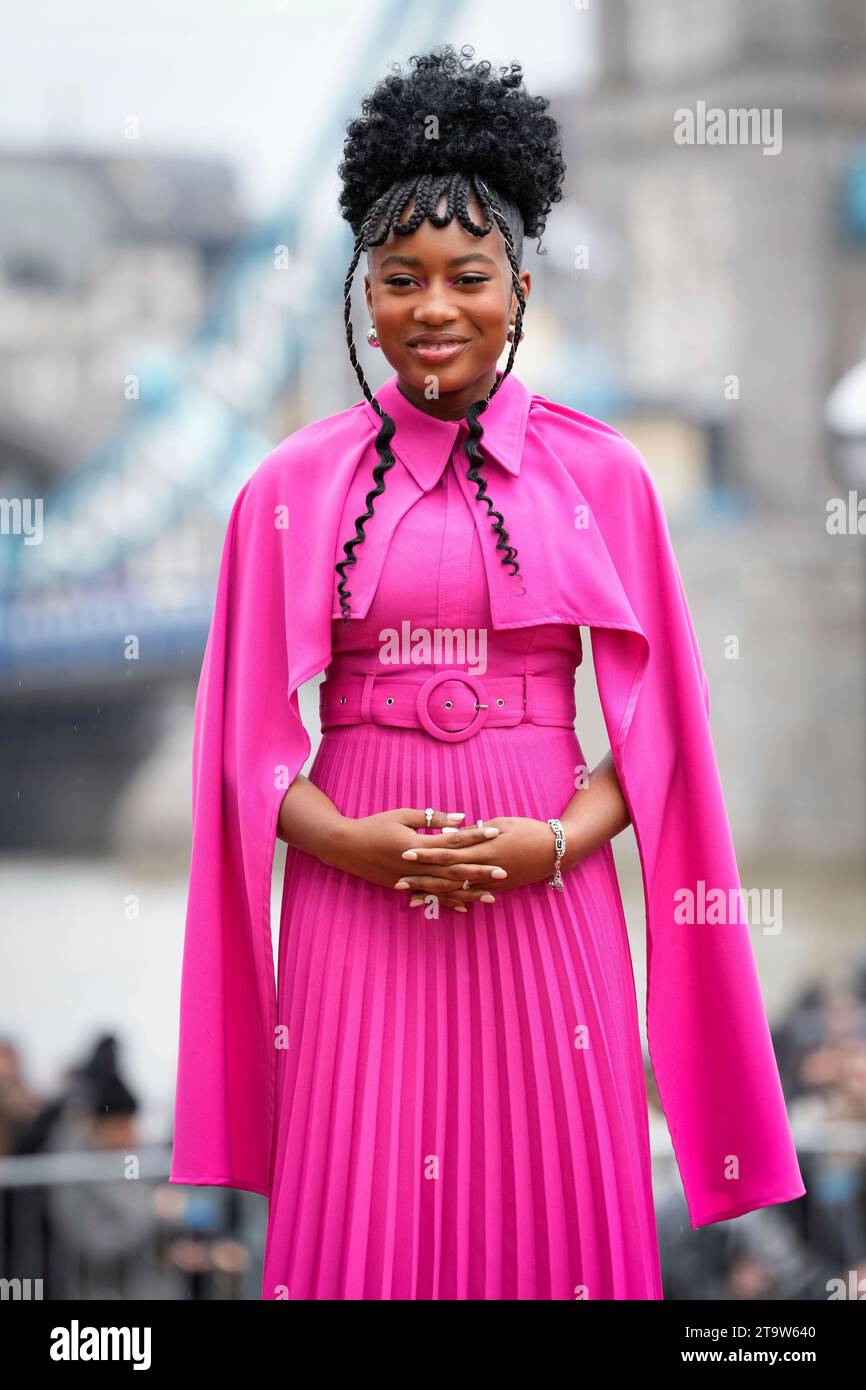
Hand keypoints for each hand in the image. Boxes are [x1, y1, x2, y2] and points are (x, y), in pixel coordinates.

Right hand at [324, 808, 505, 912]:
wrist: (346, 847)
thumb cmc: (375, 825)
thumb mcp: (403, 815)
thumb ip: (432, 819)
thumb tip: (461, 818)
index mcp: (417, 844)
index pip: (453, 841)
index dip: (475, 837)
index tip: (495, 833)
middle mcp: (416, 866)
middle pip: (454, 870)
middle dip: (480, 871)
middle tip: (504, 871)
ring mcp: (410, 880)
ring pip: (446, 889)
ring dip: (469, 893)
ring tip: (492, 896)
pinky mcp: (405, 888)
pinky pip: (431, 898)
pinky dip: (449, 903)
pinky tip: (465, 908)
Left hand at [396, 816, 566, 899]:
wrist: (556, 850)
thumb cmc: (528, 830)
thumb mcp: (501, 823)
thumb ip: (474, 832)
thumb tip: (450, 832)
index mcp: (483, 847)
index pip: (448, 851)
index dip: (425, 853)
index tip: (404, 853)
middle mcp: (485, 868)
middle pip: (447, 875)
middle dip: (422, 879)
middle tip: (398, 882)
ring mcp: (491, 882)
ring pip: (457, 891)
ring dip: (434, 895)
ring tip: (412, 901)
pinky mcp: (498, 889)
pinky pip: (473, 898)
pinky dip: (456, 903)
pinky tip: (442, 908)